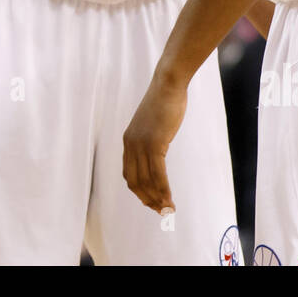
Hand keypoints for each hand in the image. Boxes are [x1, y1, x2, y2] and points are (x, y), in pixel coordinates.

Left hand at [122, 73, 187, 212]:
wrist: (168, 85)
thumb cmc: (164, 102)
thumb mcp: (152, 125)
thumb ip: (151, 140)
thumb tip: (157, 154)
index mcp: (128, 141)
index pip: (129, 174)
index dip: (139, 192)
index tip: (151, 201)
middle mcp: (130, 145)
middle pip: (135, 182)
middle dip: (148, 200)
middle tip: (161, 211)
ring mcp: (141, 145)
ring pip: (147, 181)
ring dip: (157, 199)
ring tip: (168, 210)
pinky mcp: (154, 144)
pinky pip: (158, 174)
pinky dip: (163, 190)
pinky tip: (169, 199)